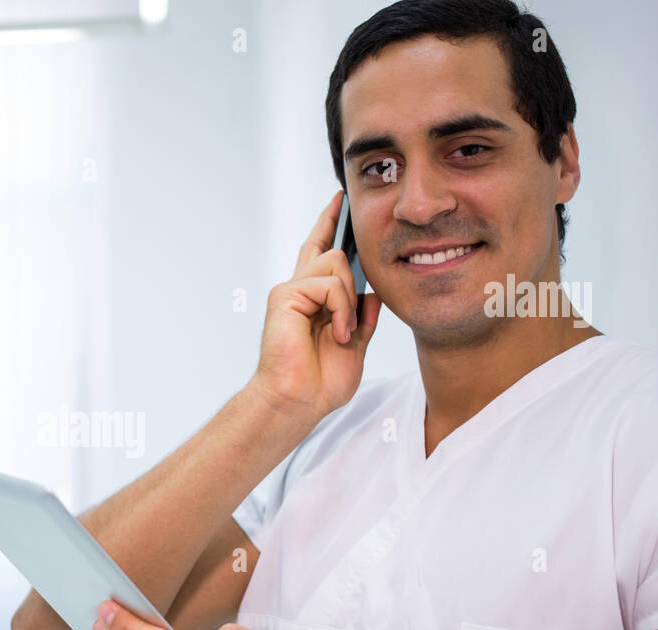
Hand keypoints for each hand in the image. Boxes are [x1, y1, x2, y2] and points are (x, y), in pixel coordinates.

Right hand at [250, 190, 381, 422]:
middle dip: (349, 269)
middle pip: (328, 248)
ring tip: (342, 334)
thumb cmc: (319, 383)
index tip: (339, 199)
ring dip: (348, 302)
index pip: (319, 251)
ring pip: (335, 263)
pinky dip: (341, 309)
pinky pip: (328, 283)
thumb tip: (371, 292)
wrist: (297, 401)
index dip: (328, 223)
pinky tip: (337, 334)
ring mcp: (290, 290)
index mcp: (313, 300)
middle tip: (348, 320)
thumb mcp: (354, 346)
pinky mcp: (285, 295)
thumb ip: (363, 317)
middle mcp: (298, 289)